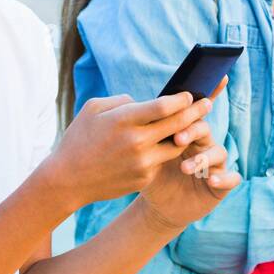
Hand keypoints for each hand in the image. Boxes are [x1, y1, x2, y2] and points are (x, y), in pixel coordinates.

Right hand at [41, 86, 216, 210]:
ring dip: (184, 135)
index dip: (181, 99)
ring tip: (191, 124)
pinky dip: (163, 152)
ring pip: (176, 146)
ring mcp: (142, 163)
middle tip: (207, 104)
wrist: (67, 179)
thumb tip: (150, 102)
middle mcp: (136, 142)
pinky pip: (161, 161)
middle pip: (177, 124)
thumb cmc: (79, 138)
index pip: (164, 106)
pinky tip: (166, 145)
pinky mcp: (144, 179)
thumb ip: (125, 101)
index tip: (189, 95)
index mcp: (124, 120)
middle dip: (195, 112)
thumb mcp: (94, 109)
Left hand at [139, 79, 240, 232]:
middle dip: (194, 130)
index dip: (209, 94)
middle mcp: (203, 144)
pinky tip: (211, 180)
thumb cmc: (150, 174)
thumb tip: (128, 105)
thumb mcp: (143, 152)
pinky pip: (231, 178)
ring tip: (184, 168)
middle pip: (205, 129)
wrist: (158, 205)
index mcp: (186, 132)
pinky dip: (223, 178)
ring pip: (218, 152)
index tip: (212, 83)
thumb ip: (143, 132)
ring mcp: (214, 163)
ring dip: (203, 157)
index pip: (196, 112)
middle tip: (178, 138)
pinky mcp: (221, 184)